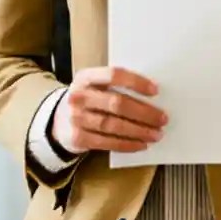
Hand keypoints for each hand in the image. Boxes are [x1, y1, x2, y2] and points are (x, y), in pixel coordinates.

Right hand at [51, 67, 167, 154]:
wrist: (57, 121)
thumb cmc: (87, 100)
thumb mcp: (93, 86)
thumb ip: (115, 87)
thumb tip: (151, 97)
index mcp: (85, 77)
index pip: (113, 75)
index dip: (136, 82)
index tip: (156, 90)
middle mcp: (79, 96)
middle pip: (117, 103)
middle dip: (143, 112)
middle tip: (162, 118)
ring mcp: (77, 118)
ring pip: (114, 125)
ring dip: (139, 131)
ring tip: (156, 134)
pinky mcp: (78, 138)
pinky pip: (107, 142)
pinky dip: (127, 144)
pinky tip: (141, 144)